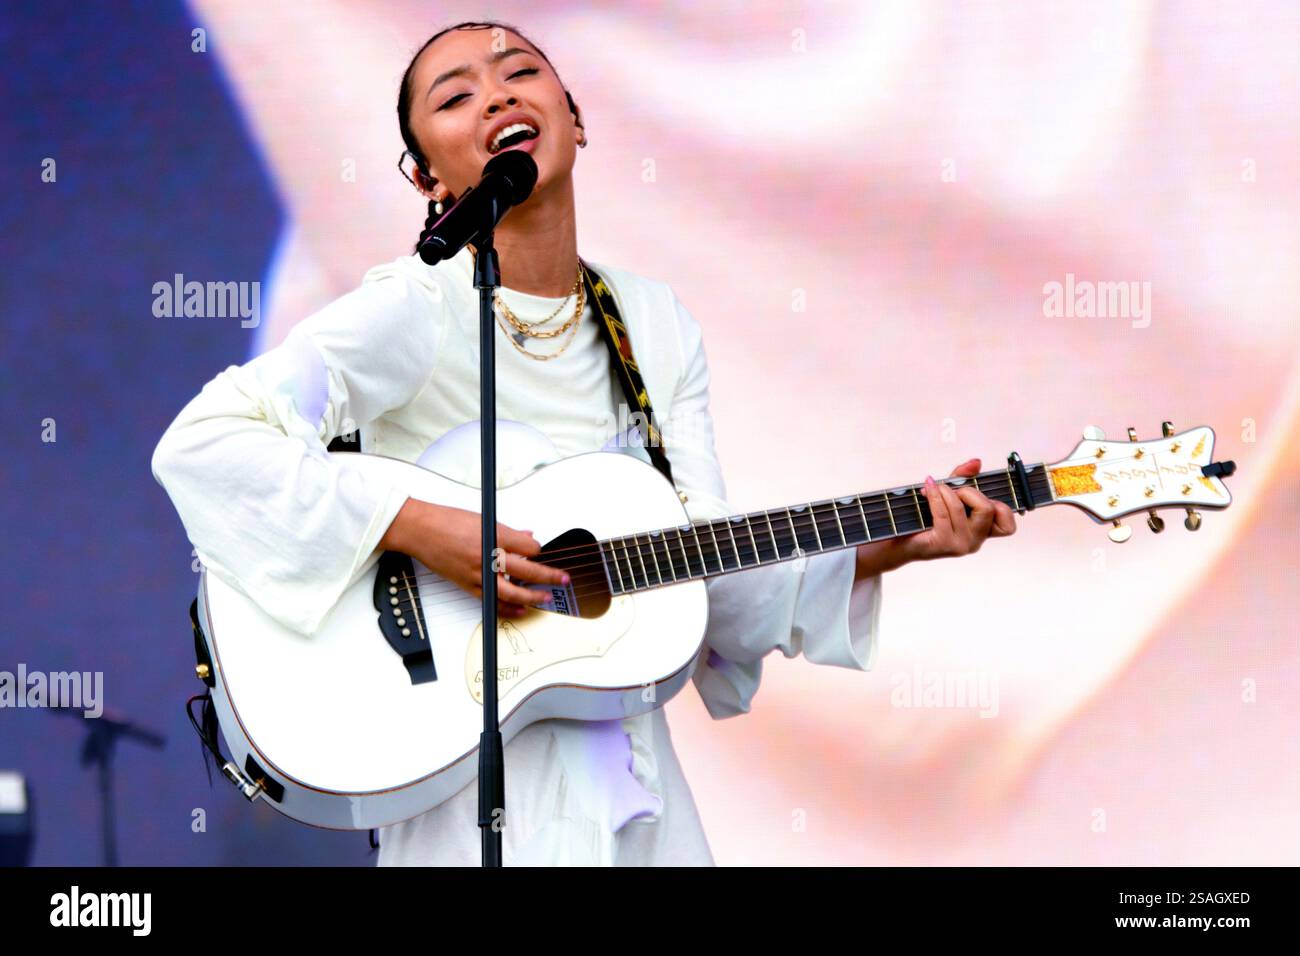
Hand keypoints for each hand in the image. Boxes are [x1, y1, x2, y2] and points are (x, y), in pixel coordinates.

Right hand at [379, 498, 569, 617]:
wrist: (420, 530)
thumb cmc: (447, 521)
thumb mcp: (484, 519)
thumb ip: (509, 532)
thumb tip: (527, 537)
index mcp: (495, 535)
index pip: (530, 548)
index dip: (539, 550)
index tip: (540, 552)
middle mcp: (488, 556)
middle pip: (528, 571)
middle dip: (550, 576)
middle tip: (563, 580)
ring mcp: (478, 574)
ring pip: (513, 592)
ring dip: (533, 597)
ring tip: (546, 598)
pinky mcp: (467, 586)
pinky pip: (492, 601)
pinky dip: (508, 607)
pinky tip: (520, 609)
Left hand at [855, 458, 1016, 575]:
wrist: (898, 540)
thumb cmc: (925, 517)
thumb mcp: (948, 494)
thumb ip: (963, 478)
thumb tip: (976, 462)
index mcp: (982, 531)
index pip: (1008, 525)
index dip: (1000, 506)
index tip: (980, 496)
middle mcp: (975, 541)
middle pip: (989, 509)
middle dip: (969, 491)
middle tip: (952, 490)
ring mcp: (960, 545)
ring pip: (962, 507)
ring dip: (945, 491)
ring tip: (933, 488)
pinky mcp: (943, 544)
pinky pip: (943, 513)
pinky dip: (934, 496)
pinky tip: (926, 490)